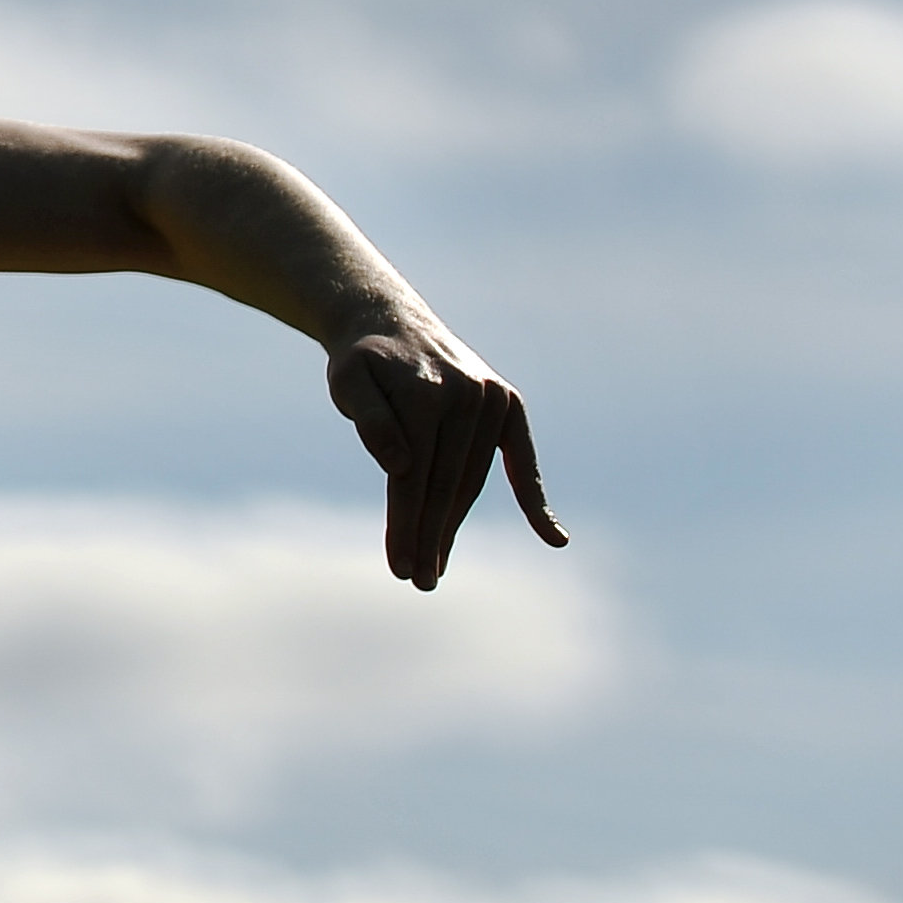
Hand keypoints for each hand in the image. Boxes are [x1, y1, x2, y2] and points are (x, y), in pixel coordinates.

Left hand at [326, 324, 565, 587]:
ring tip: (435, 567)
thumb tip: (400, 466)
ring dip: (454, 526)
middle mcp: (467, 394)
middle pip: (447, 484)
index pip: (415, 475)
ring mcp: (492, 399)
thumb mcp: (349, 380)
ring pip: (472, 479)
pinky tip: (553, 538)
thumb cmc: (364, 361)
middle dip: (430, 536)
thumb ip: (371, 418)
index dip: (406, 524)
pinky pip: (521, 460)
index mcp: (426, 391)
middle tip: (418, 582)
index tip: (399, 568)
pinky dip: (534, 499)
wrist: (390, 321)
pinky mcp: (508, 405)